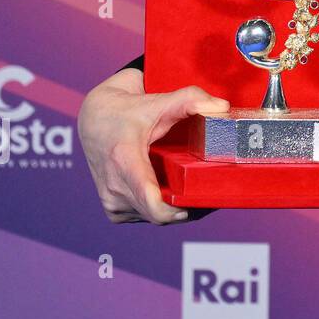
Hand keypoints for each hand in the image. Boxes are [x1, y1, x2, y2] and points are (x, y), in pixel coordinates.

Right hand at [77, 66, 228, 224]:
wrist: (96, 121)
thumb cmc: (128, 112)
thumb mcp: (158, 102)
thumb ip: (189, 99)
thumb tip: (222, 106)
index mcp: (125, 161)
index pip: (150, 200)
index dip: (177, 210)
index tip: (201, 201)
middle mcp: (114, 187)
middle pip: (160, 213)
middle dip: (189, 207)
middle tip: (214, 193)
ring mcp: (112, 202)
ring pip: (156, 218)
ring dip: (177, 210)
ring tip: (198, 192)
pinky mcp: (114, 211)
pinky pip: (147, 218)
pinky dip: (164, 211)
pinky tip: (178, 196)